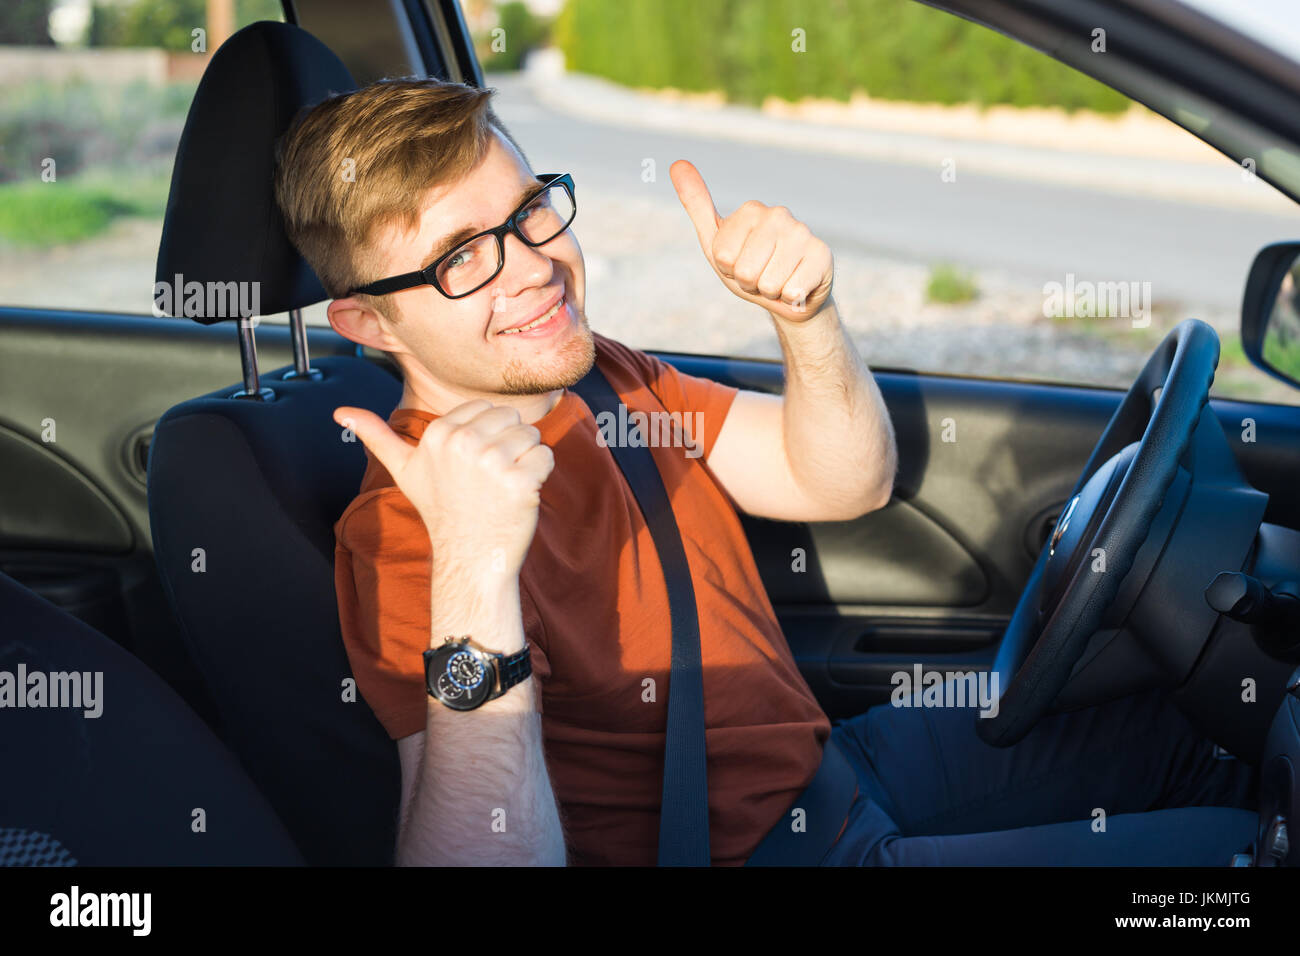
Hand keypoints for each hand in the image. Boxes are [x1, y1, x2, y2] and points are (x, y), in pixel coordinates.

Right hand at [334, 401, 553, 578]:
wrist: (468, 556)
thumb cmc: (441, 510)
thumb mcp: (405, 469)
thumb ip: (376, 436)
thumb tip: (339, 412)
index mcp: (438, 432)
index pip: (487, 409)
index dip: (486, 436)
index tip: (471, 468)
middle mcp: (463, 442)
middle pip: (511, 418)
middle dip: (508, 445)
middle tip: (489, 480)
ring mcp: (492, 461)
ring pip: (531, 435)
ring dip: (525, 460)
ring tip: (502, 488)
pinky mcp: (519, 480)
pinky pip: (545, 456)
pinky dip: (539, 476)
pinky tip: (518, 496)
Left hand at [670, 159, 832, 322]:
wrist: (789, 296)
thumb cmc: (750, 268)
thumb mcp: (717, 242)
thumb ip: (697, 205)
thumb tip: (676, 163)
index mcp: (751, 211)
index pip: (723, 256)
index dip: (729, 270)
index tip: (739, 265)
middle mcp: (779, 215)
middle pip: (744, 271)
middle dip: (750, 283)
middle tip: (761, 276)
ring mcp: (803, 233)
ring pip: (769, 284)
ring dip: (770, 291)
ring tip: (778, 280)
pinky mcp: (822, 255)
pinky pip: (792, 292)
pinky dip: (791, 298)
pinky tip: (797, 286)